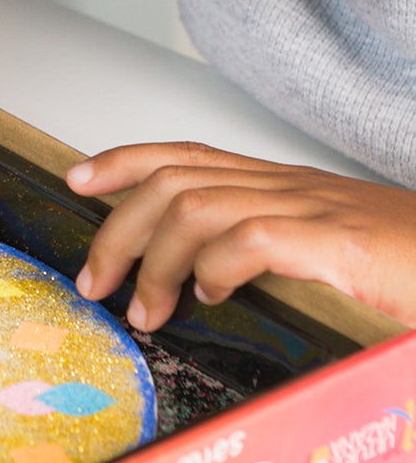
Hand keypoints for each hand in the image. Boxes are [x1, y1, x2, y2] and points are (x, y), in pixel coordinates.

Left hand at [65, 141, 415, 329]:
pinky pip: (252, 239)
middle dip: (117, 228)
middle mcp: (283, 185)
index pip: (184, 154)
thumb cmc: (404, 260)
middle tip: (96, 279)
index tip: (79, 178)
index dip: (123, 160)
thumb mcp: (320, 243)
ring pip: (195, 208)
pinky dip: (217, 267)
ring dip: (156, 262)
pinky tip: (212, 295)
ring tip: (148, 309)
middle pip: (171, 181)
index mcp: (277, 183)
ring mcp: (310, 209)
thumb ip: (262, 248)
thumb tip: (198, 276)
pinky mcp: (337, 245)